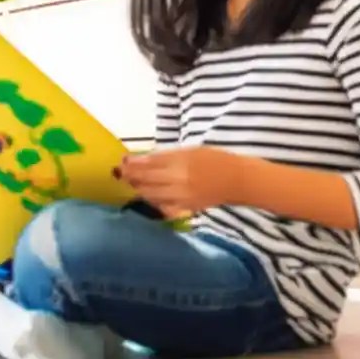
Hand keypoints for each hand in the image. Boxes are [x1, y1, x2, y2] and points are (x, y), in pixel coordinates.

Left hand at [118, 147, 245, 217]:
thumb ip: (165, 156)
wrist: (238, 181)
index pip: (149, 163)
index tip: (122, 160)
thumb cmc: (215, 160)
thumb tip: (142, 159)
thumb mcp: (190, 151)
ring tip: (131, 182)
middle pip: (146, 180)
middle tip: (121, 172)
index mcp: (180, 162)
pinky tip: (148, 195)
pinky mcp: (186, 208)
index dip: (133, 163)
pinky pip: (162, 206)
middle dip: (130, 176)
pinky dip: (152, 200)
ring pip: (150, 195)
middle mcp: (178, 181)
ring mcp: (181, 196)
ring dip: (138, 188)